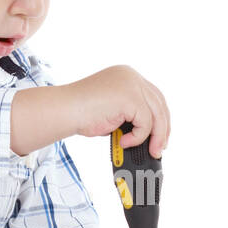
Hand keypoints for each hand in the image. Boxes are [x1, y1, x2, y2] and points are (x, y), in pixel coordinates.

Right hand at [9, 65, 170, 158]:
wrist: (65, 110)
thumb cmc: (81, 113)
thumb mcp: (112, 111)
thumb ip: (129, 115)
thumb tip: (146, 135)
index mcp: (126, 76)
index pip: (154, 96)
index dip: (160, 117)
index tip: (161, 136)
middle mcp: (131, 76)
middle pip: (159, 104)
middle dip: (162, 129)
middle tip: (159, 149)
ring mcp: (132, 84)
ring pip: (156, 114)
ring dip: (155, 137)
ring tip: (150, 151)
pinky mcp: (130, 97)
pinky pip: (145, 122)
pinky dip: (138, 137)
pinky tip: (124, 142)